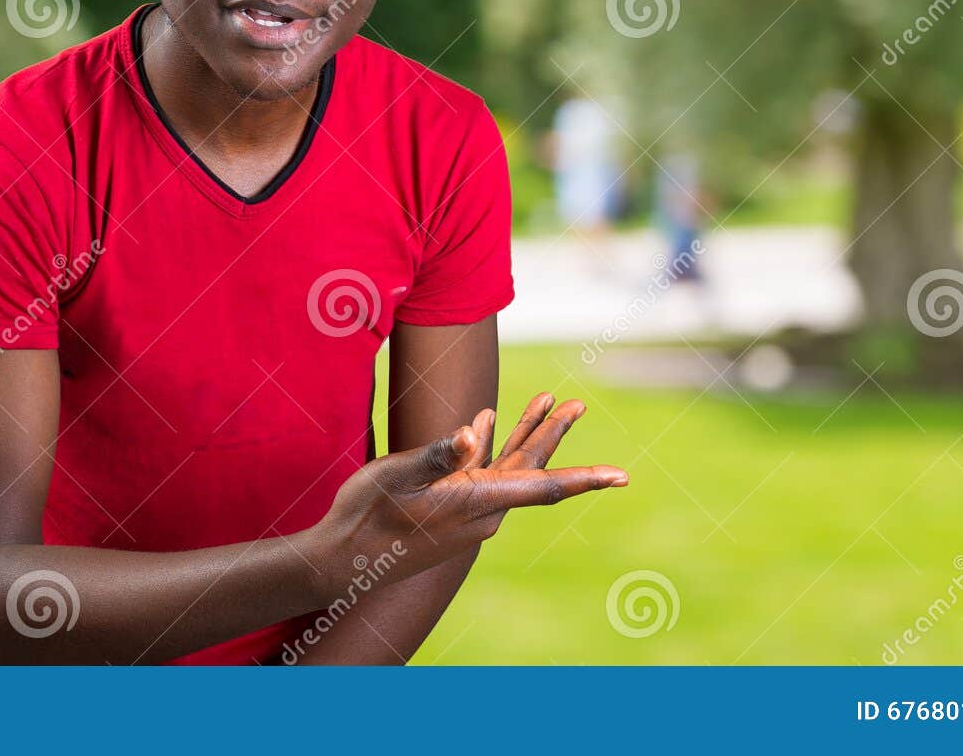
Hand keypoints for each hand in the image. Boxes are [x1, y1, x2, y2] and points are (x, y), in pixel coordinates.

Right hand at [311, 393, 625, 596]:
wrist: (340, 563)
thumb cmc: (367, 518)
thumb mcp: (397, 477)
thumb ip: (436, 455)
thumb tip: (472, 434)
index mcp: (479, 502)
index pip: (545, 486)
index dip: (585, 479)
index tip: (622, 476)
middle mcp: (483, 510)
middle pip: (533, 468)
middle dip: (555, 434)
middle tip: (578, 405)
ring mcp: (467, 511)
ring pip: (510, 467)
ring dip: (527, 434)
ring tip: (546, 399)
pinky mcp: (450, 509)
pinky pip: (484, 472)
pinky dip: (493, 444)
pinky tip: (488, 422)